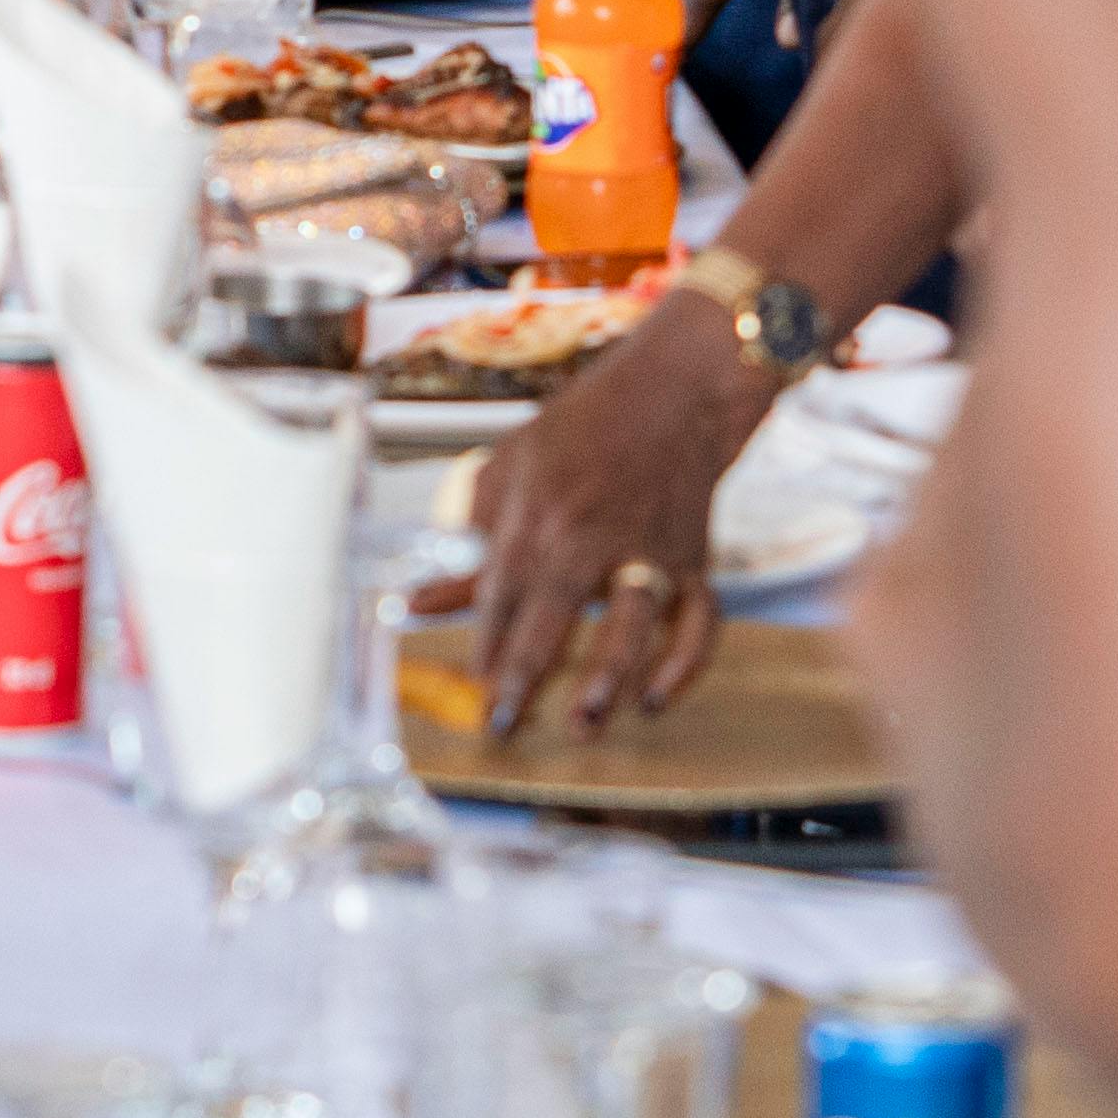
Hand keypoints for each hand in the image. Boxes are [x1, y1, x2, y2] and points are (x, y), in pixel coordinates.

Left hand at [448, 290, 762, 732]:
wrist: (674, 393)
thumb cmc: (582, 430)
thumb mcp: (509, 468)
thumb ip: (468, 537)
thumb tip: (417, 598)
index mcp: (537, 512)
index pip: (501, 591)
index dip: (486, 643)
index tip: (473, 687)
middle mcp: (591, 536)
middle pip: (555, 614)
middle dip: (526, 675)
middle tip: (503, 725)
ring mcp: (649, 551)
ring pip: (633, 623)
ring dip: (609, 677)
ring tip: (584, 723)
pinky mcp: (695, 563)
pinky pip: (700, 623)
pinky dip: (684, 664)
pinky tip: (654, 699)